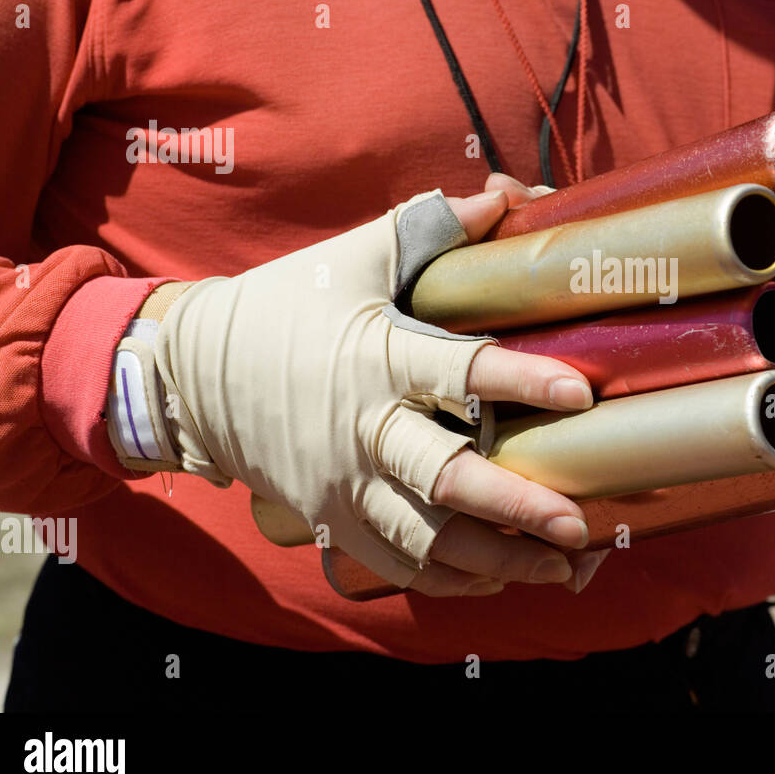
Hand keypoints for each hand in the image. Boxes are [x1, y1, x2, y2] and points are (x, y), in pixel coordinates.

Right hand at [136, 183, 606, 594]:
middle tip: (577, 524)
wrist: (193, 372)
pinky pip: (395, 562)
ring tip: (560, 569)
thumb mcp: (356, 255)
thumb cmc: (286, 304)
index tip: (581, 393)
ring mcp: (343, 484)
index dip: (522, 380)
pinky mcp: (331, 519)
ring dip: (495, 559)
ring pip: (426, 538)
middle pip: (445, 478)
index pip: (460, 370)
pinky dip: (447, 578)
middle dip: (516, 505)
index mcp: (376, 356)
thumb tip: (510, 196)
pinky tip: (499, 577)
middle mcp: (362, 428)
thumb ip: (435, 226)